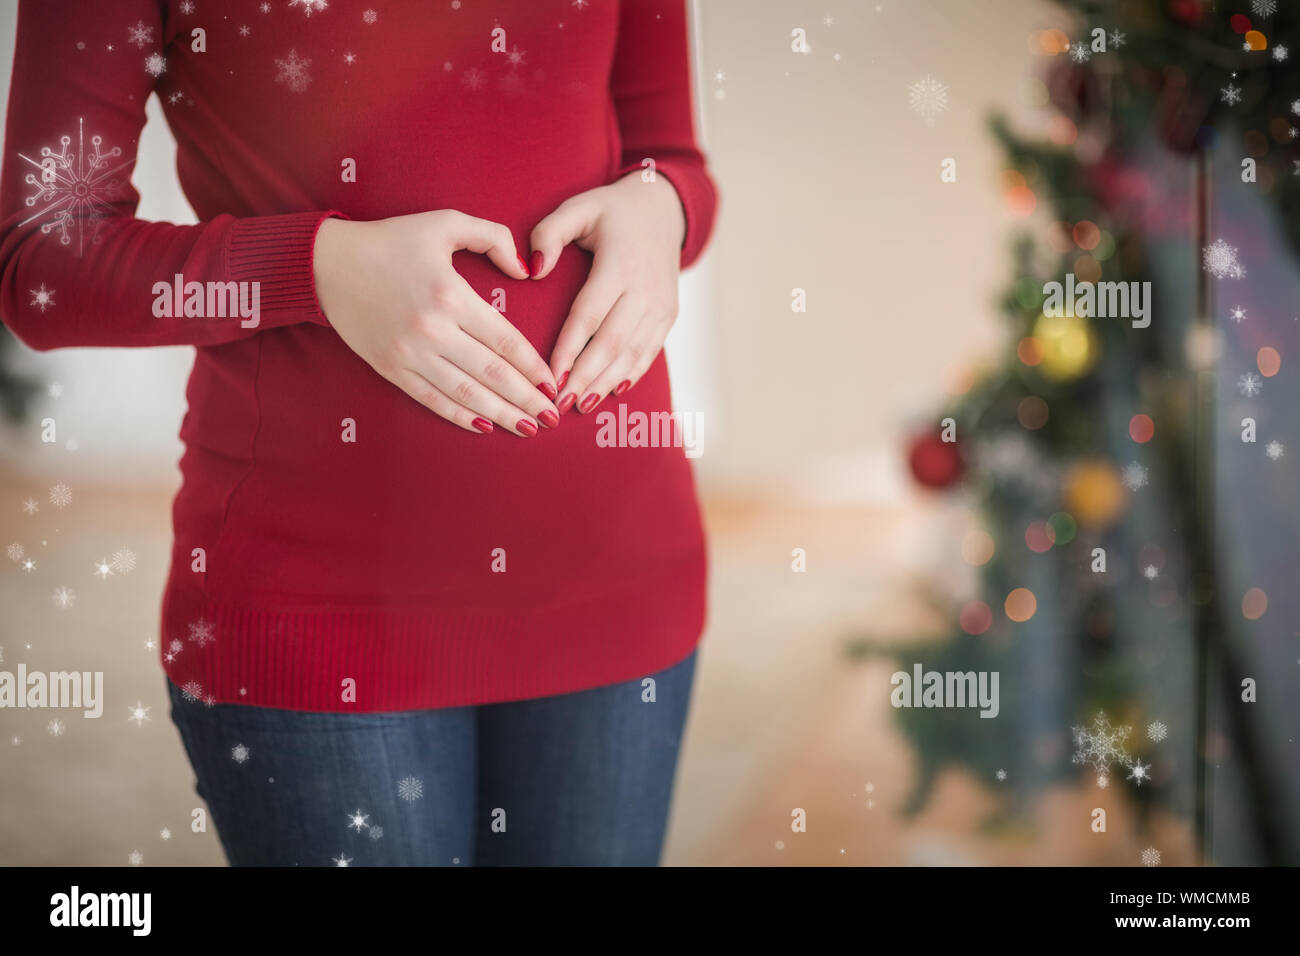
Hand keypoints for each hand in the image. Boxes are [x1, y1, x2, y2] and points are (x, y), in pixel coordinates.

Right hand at [312, 211, 559, 436]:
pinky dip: (460, 415)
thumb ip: (492, 237)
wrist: (327, 264)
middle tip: (552, 418)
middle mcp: (432, 329)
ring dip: (500, 414)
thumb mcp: (445, 223)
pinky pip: (431, 398)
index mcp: (451, 295)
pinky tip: (484, 426)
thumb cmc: (392, 241)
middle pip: (491, 373)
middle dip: (526, 399)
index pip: (504, 340)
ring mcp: (410, 353)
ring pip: (465, 392)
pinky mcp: (391, 368)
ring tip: (527, 428)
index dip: (533, 366)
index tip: (553, 383)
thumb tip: (525, 271)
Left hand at [528, 172, 685, 413]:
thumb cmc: (610, 211)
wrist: (663, 209)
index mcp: (620, 263)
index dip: (569, 348)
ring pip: (633, 352)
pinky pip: (650, 351)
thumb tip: (533, 270)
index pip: (589, 314)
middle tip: (560, 404)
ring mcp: (661, 304)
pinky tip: (612, 392)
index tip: (549, 376)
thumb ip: (550, 233)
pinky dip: (632, 374)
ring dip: (606, 382)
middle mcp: (645, 288)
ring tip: (581, 406)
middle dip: (586, 376)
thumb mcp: (578, 207)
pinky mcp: (669, 315)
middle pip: (612, 341)